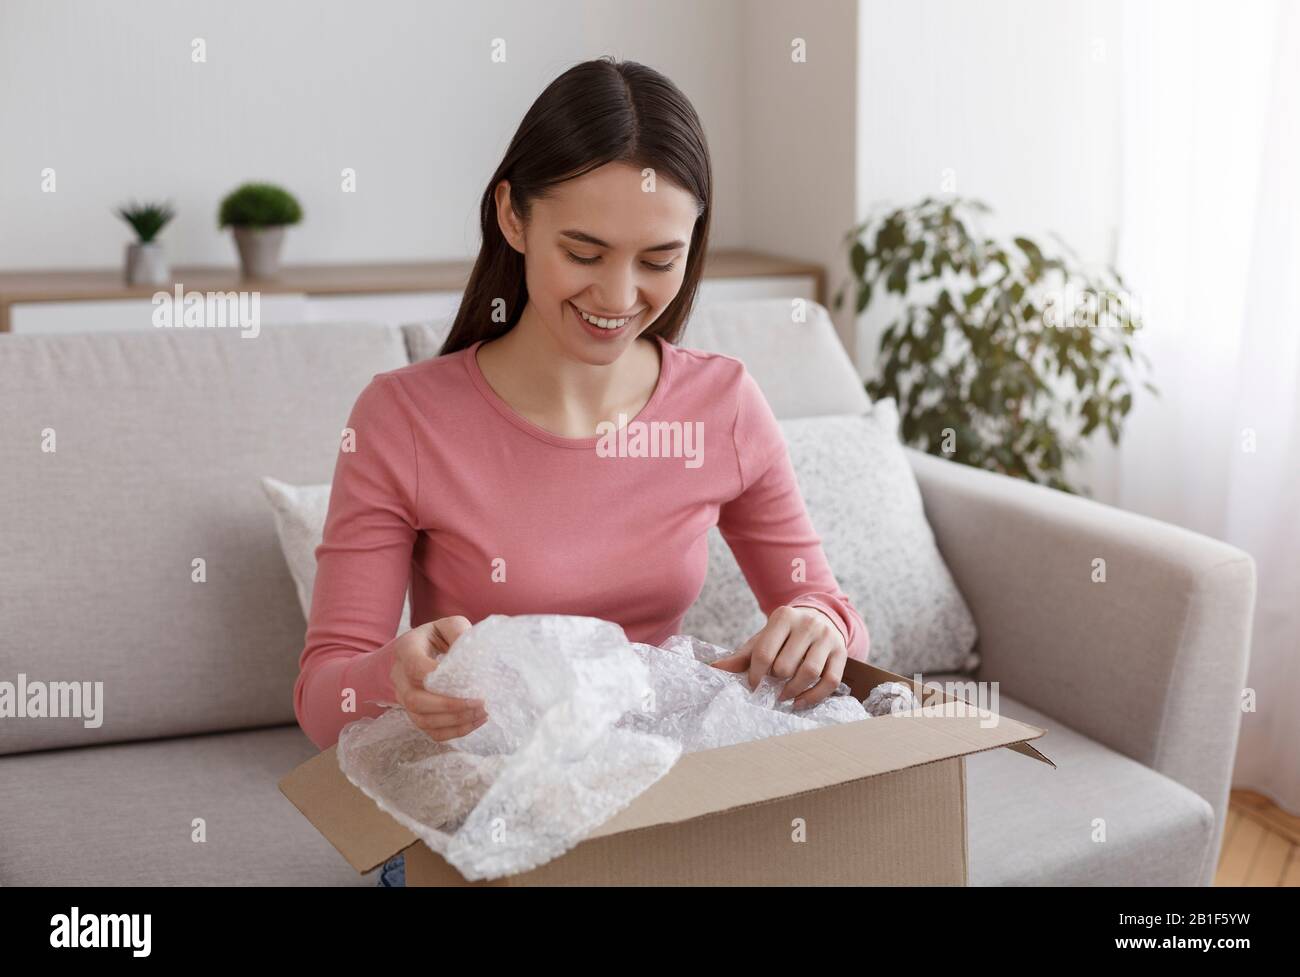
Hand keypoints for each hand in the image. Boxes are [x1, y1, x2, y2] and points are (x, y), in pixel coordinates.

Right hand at [388, 615, 486, 741]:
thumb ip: (459, 632)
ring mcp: (404, 697)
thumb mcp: (449, 625)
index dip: (438, 677)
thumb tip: (474, 655)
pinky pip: (430, 731)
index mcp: (406, 649)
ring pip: (421, 720)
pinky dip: (453, 731)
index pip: (415, 667)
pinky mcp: (415, 713)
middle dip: (449, 706)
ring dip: (454, 721)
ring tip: (481, 713)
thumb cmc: (439, 636)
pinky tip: (474, 722)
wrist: (423, 649)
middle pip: (414, 700)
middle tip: (479, 702)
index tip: (468, 680)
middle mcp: (399, 676)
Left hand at [709, 605, 846, 709]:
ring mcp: (827, 637)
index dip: (756, 674)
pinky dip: (814, 696)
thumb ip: (742, 655)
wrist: (820, 617)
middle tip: (771, 687)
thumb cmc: (785, 634)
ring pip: (810, 672)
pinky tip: (799, 701)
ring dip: (793, 691)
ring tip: (783, 696)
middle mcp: (808, 624)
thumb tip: (715, 668)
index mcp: (783, 617)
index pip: (765, 652)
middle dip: (776, 680)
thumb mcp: (764, 637)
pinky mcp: (841, 652)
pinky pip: (830, 681)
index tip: (753, 684)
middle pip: (786, 664)